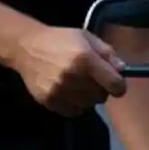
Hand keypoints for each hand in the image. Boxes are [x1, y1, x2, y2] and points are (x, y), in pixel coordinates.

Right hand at [11, 26, 125, 116]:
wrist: (26, 47)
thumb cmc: (60, 39)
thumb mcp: (86, 38)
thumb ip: (106, 53)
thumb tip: (122, 70)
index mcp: (86, 59)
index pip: (115, 85)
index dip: (119, 85)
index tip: (115, 83)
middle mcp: (74, 77)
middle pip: (102, 97)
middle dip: (101, 89)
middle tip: (93, 80)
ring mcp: (60, 91)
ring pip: (88, 106)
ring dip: (88, 98)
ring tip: (79, 86)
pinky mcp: (49, 101)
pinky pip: (73, 111)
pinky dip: (75, 104)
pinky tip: (69, 92)